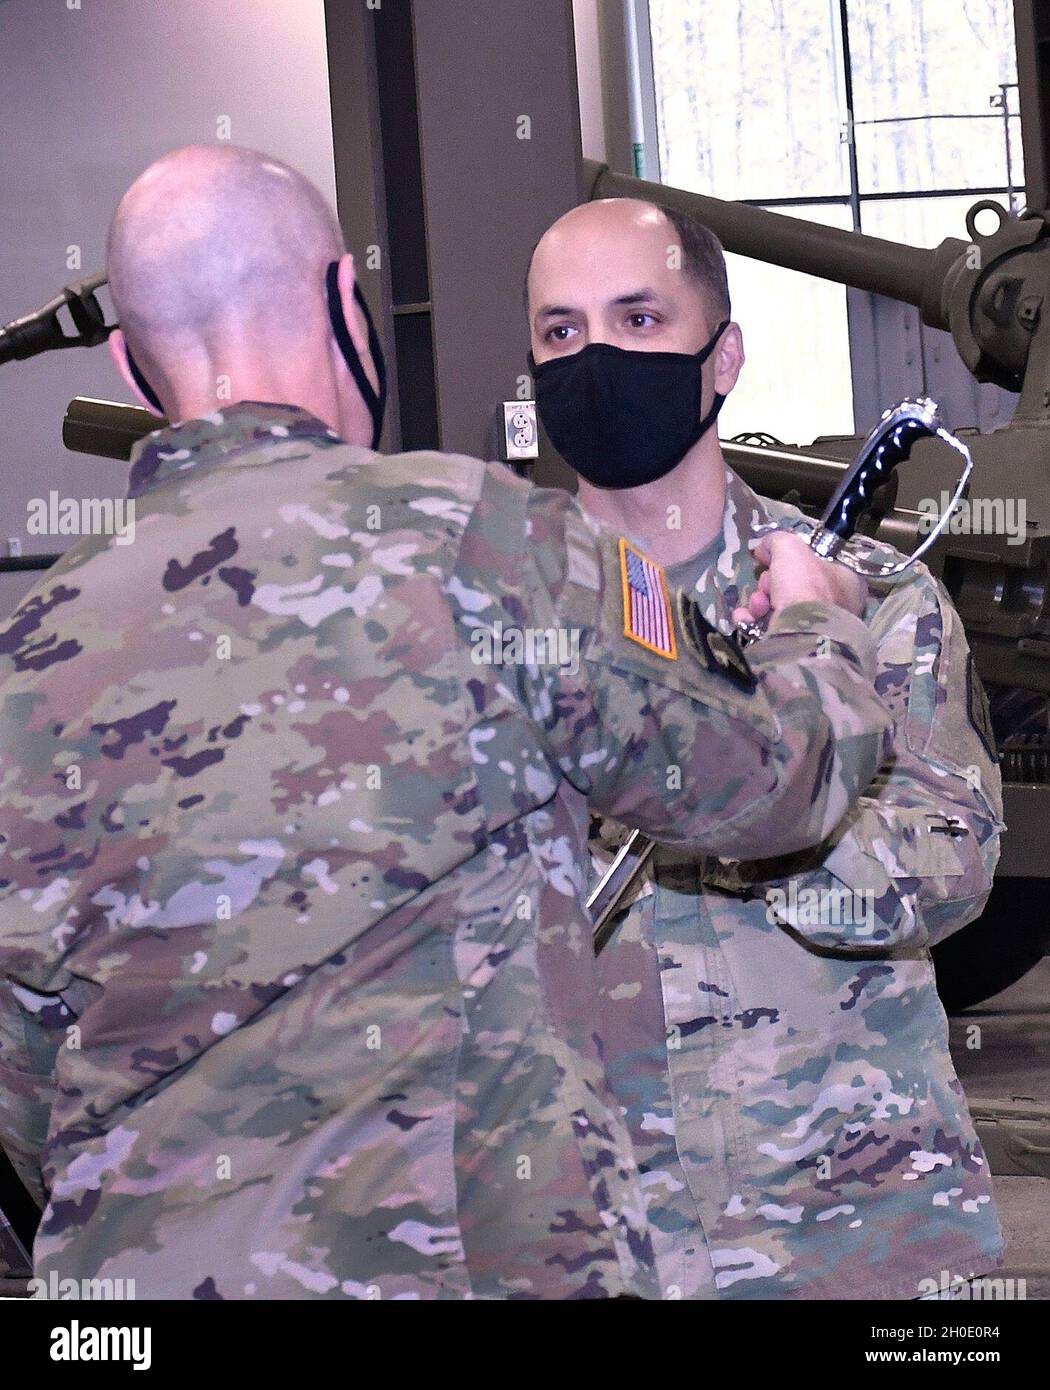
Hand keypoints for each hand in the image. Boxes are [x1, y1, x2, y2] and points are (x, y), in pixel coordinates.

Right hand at [730, 532, 867, 626]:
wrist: (800, 634)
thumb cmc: (805, 586)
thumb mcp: (790, 548)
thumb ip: (777, 541)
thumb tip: (764, 547)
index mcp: (847, 581)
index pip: (818, 564)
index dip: (793, 560)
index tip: (773, 559)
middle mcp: (836, 606)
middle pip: (793, 586)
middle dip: (770, 583)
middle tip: (767, 585)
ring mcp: (816, 630)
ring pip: (778, 607)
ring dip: (759, 603)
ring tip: (757, 606)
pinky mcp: (796, 647)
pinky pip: (769, 628)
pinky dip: (752, 622)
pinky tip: (746, 619)